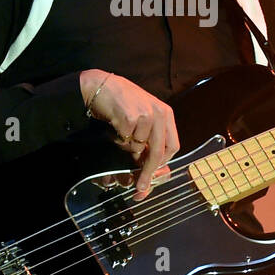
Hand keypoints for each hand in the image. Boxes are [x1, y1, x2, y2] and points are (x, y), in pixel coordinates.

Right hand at [80, 70, 179, 199]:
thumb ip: (148, 144)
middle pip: (159, 152)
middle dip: (148, 172)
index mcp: (166, 114)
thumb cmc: (122, 106)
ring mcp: (146, 114)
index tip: (152, 177)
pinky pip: (124, 141)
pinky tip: (114, 127)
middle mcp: (160, 113)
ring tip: (121, 134)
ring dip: (127, 148)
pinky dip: (118, 140)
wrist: (101, 87)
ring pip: (138, 148)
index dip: (162, 164)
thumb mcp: (142, 121)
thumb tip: (148, 177)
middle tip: (140, 187)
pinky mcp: (130, 116)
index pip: (172, 146)